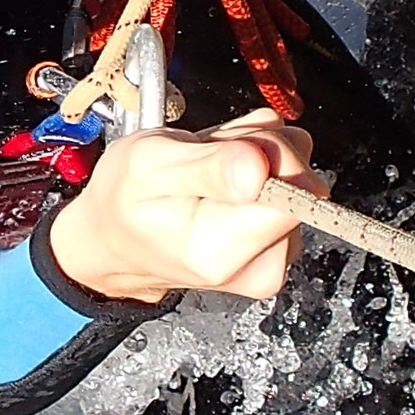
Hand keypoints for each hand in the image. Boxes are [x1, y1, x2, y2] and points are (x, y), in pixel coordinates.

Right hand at [44, 111, 325, 303]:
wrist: (114, 241)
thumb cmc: (123, 204)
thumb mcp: (148, 165)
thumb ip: (209, 165)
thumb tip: (262, 166)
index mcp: (222, 249)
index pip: (294, 186)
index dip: (263, 151)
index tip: (222, 151)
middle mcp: (259, 265)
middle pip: (300, 180)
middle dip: (258, 150)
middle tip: (207, 158)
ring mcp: (273, 260)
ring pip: (296, 179)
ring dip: (255, 160)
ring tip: (208, 171)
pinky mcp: (279, 249)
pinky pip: (290, 192)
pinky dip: (259, 176)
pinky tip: (222, 182)